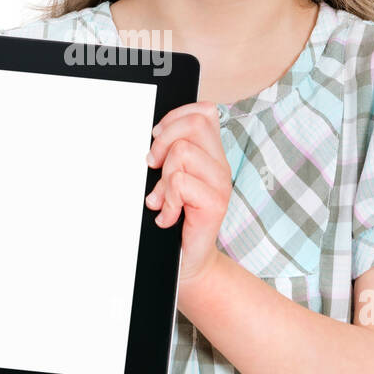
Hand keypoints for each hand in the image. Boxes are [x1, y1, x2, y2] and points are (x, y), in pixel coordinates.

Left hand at [145, 100, 232, 289]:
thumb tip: (153, 135)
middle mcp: (220, 165)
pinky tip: (168, 215)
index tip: (157, 137)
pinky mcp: (215, 204)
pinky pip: (181, 183)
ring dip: (164, 177)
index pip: (204, 112)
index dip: (176, 117)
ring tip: (163, 199)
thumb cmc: (177, 219)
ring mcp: (220, 184)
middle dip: (164, 140)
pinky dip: (167, 200)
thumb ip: (170, 155)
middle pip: (195, 124)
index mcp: (212, 154)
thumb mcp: (171, 180)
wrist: (187, 261)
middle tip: (154, 165)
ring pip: (183, 152)